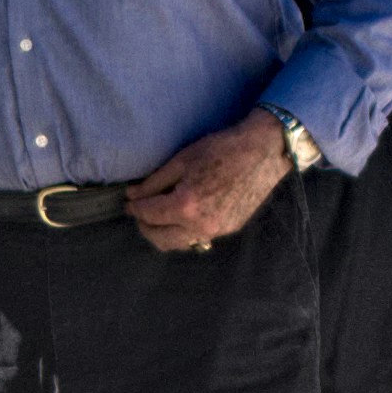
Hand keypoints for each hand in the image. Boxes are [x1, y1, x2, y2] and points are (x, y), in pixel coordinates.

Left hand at [127, 112, 295, 253]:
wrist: (263, 152)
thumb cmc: (221, 149)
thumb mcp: (182, 160)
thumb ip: (154, 182)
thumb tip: (133, 195)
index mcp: (185, 206)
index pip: (147, 215)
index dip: (134, 208)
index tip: (128, 202)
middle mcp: (199, 226)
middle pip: (160, 238)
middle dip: (145, 226)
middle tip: (140, 212)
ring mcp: (216, 231)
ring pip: (179, 243)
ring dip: (164, 232)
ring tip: (160, 216)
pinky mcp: (229, 229)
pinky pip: (198, 236)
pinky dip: (185, 229)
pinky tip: (186, 213)